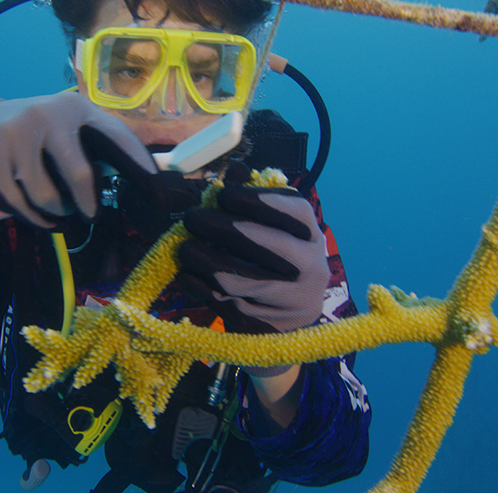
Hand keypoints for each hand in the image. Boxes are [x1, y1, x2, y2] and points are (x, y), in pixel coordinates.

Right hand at [0, 93, 156, 227]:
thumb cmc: (38, 135)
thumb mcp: (68, 130)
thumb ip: (100, 149)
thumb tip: (151, 177)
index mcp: (75, 108)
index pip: (116, 138)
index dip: (138, 165)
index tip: (158, 193)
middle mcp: (46, 113)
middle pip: (79, 175)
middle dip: (87, 204)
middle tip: (88, 214)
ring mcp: (13, 132)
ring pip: (46, 198)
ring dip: (53, 214)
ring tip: (50, 208)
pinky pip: (17, 205)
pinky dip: (27, 217)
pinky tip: (28, 210)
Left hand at [177, 163, 328, 334]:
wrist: (290, 316)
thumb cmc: (277, 257)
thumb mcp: (275, 228)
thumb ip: (254, 199)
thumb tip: (233, 170)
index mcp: (312, 236)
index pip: (291, 212)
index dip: (256, 200)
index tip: (223, 194)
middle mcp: (310, 268)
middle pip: (265, 246)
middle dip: (222, 228)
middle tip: (191, 217)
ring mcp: (289, 301)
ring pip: (240, 280)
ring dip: (205, 260)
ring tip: (185, 247)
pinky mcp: (265, 326)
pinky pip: (225, 304)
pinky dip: (200, 287)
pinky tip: (186, 274)